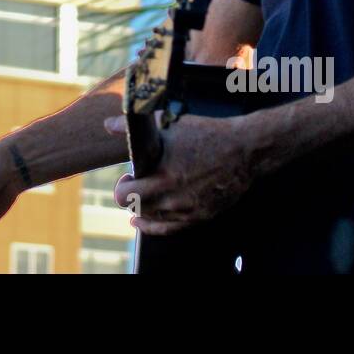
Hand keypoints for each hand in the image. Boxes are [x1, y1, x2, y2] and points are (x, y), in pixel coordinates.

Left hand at [105, 113, 256, 235]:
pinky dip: (153, 226)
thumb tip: (108, 124)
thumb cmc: (206, 133)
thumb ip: (132, 126)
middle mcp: (174, 200)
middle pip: (136, 209)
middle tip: (135, 181)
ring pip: (152, 220)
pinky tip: (142, 221)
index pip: (125, 195)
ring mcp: (188, 211)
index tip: (127, 175)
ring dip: (142, 209)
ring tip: (141, 197)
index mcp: (164, 178)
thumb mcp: (168, 123)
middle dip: (130, 196)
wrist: (245, 150)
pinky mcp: (200, 217)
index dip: (121, 186)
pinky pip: (169, 230)